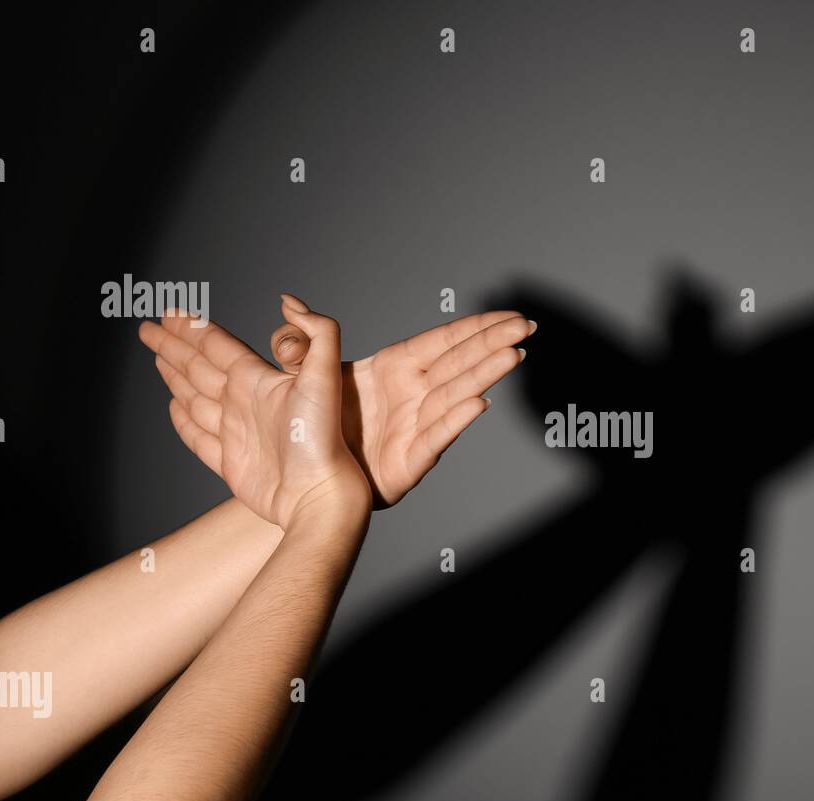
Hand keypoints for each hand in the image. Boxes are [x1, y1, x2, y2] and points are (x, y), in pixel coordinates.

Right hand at [138, 308, 368, 528]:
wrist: (318, 495)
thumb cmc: (322, 438)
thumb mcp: (324, 375)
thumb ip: (318, 331)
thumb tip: (288, 300)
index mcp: (258, 380)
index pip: (216, 345)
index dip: (191, 328)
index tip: (169, 311)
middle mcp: (245, 403)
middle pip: (199, 366)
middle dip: (173, 346)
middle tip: (148, 327)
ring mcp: (237, 433)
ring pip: (196, 398)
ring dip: (175, 377)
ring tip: (159, 359)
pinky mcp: (231, 463)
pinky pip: (200, 437)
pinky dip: (183, 422)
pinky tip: (174, 407)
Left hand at [269, 294, 533, 507]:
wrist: (307, 484)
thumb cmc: (314, 432)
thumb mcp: (298, 377)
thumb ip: (298, 340)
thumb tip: (289, 303)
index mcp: (391, 371)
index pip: (441, 342)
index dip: (475, 328)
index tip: (506, 315)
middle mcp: (409, 396)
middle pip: (458, 363)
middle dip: (491, 343)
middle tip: (524, 326)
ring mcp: (413, 428)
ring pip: (455, 395)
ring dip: (485, 375)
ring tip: (513, 356)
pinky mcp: (408, 462)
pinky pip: (435, 439)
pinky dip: (455, 422)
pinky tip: (476, 405)